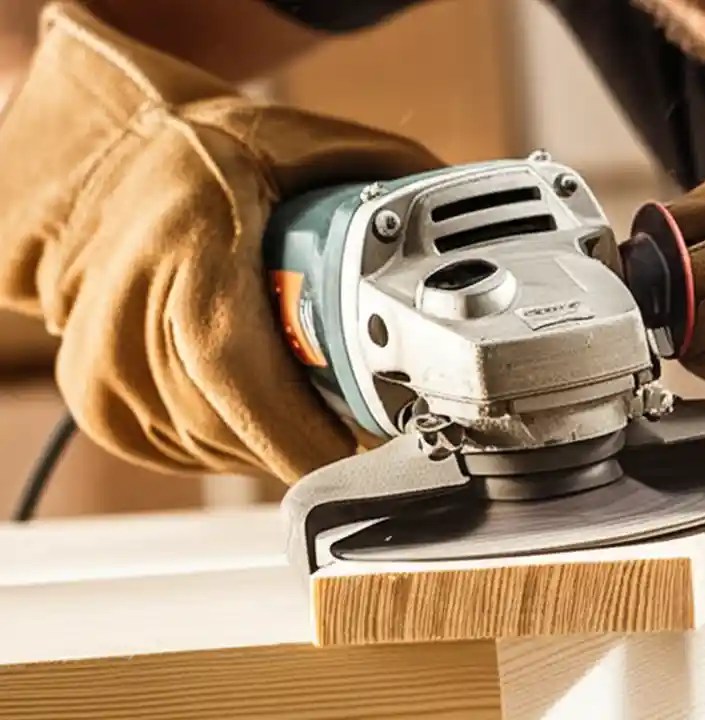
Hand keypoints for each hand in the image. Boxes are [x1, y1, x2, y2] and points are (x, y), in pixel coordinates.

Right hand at [0, 2, 439, 481]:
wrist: (91, 161)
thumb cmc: (196, 152)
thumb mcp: (300, 138)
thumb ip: (390, 172)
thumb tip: (469, 217)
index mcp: (187, 248)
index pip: (237, 370)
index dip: (302, 432)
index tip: (366, 451)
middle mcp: (131, 316)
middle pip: (239, 424)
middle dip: (318, 434)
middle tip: (370, 416)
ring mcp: (104, 370)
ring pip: (217, 448)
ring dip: (280, 439)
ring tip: (313, 394)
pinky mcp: (98, 406)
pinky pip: (188, 451)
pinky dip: (237, 439)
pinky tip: (260, 399)